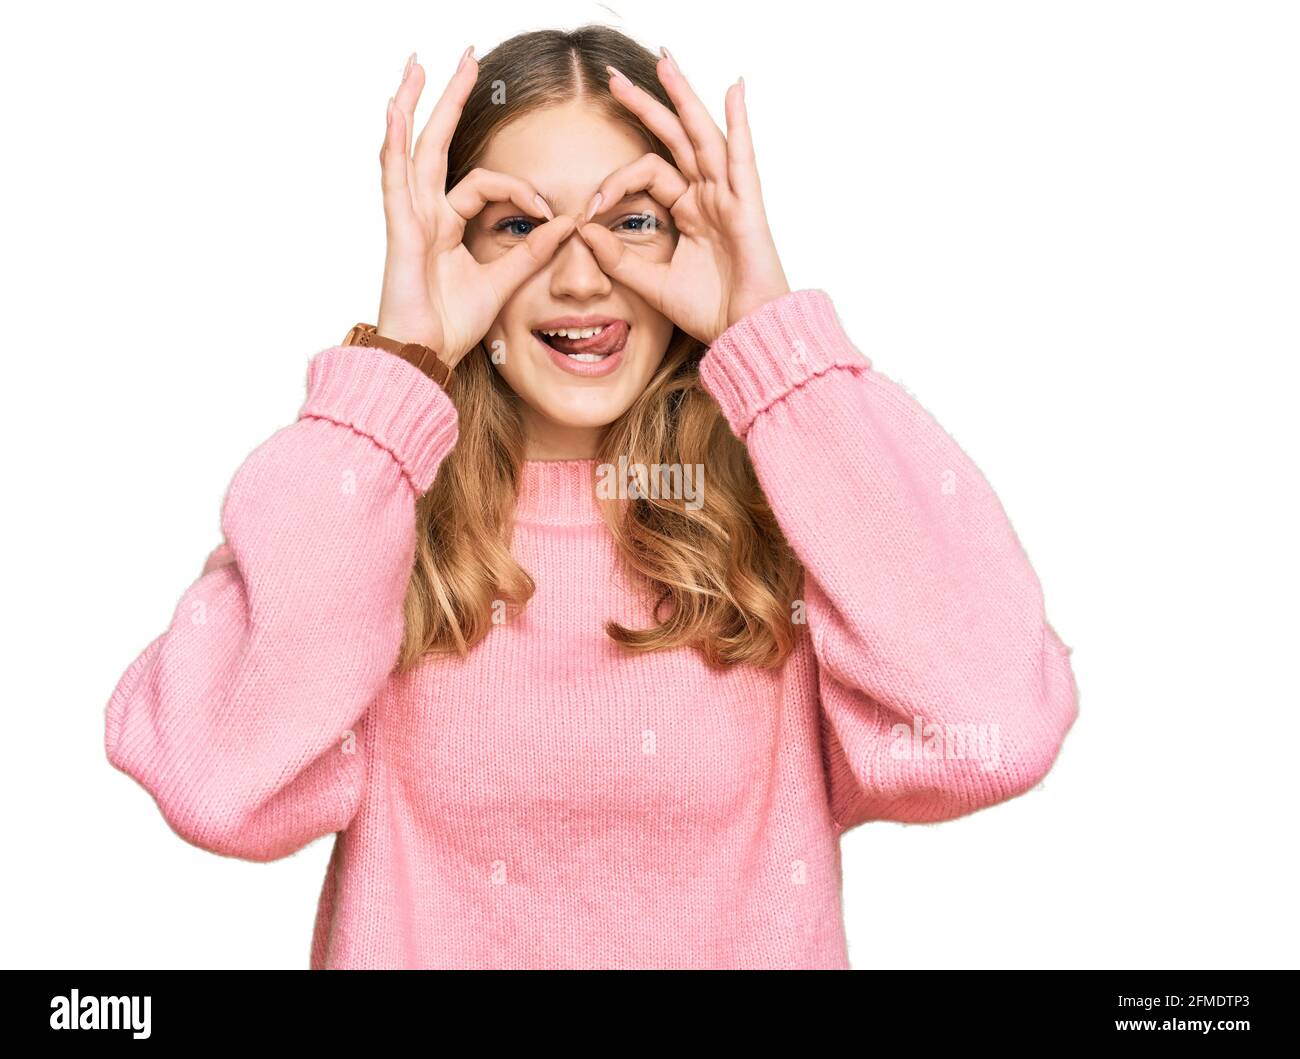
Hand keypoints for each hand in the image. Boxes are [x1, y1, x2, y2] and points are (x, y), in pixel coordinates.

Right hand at [378, 49, 575, 368]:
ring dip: (416, 104)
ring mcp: (408, 218)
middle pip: (438, 144)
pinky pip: (395, 179)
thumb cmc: (450, 326)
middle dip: (452, 100)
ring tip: (420, 64)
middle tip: (466, 58)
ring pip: (413, 149)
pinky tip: (394, 111)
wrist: (423, 357)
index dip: (522, 192)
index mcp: (447, 225)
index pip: (486, 186)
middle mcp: (425, 214)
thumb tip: (567, 225)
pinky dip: (393, 144)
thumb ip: (531, 252)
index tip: (550, 211)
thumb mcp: (502, 281)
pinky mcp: (400, 230)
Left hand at [575, 50, 789, 346]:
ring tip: (665, 62)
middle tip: (614, 77)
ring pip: (703, 136)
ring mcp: (729, 198)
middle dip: (647, 104)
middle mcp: (708, 197)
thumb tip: (583, 230)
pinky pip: (742, 158)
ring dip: (684, 97)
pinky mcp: (747, 207)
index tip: (588, 207)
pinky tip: (734, 91)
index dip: (613, 183)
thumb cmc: (711, 312)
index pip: (646, 174)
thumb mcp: (652, 285)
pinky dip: (739, 123)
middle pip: (675, 137)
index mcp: (689, 211)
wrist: (745, 335)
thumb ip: (619, 260)